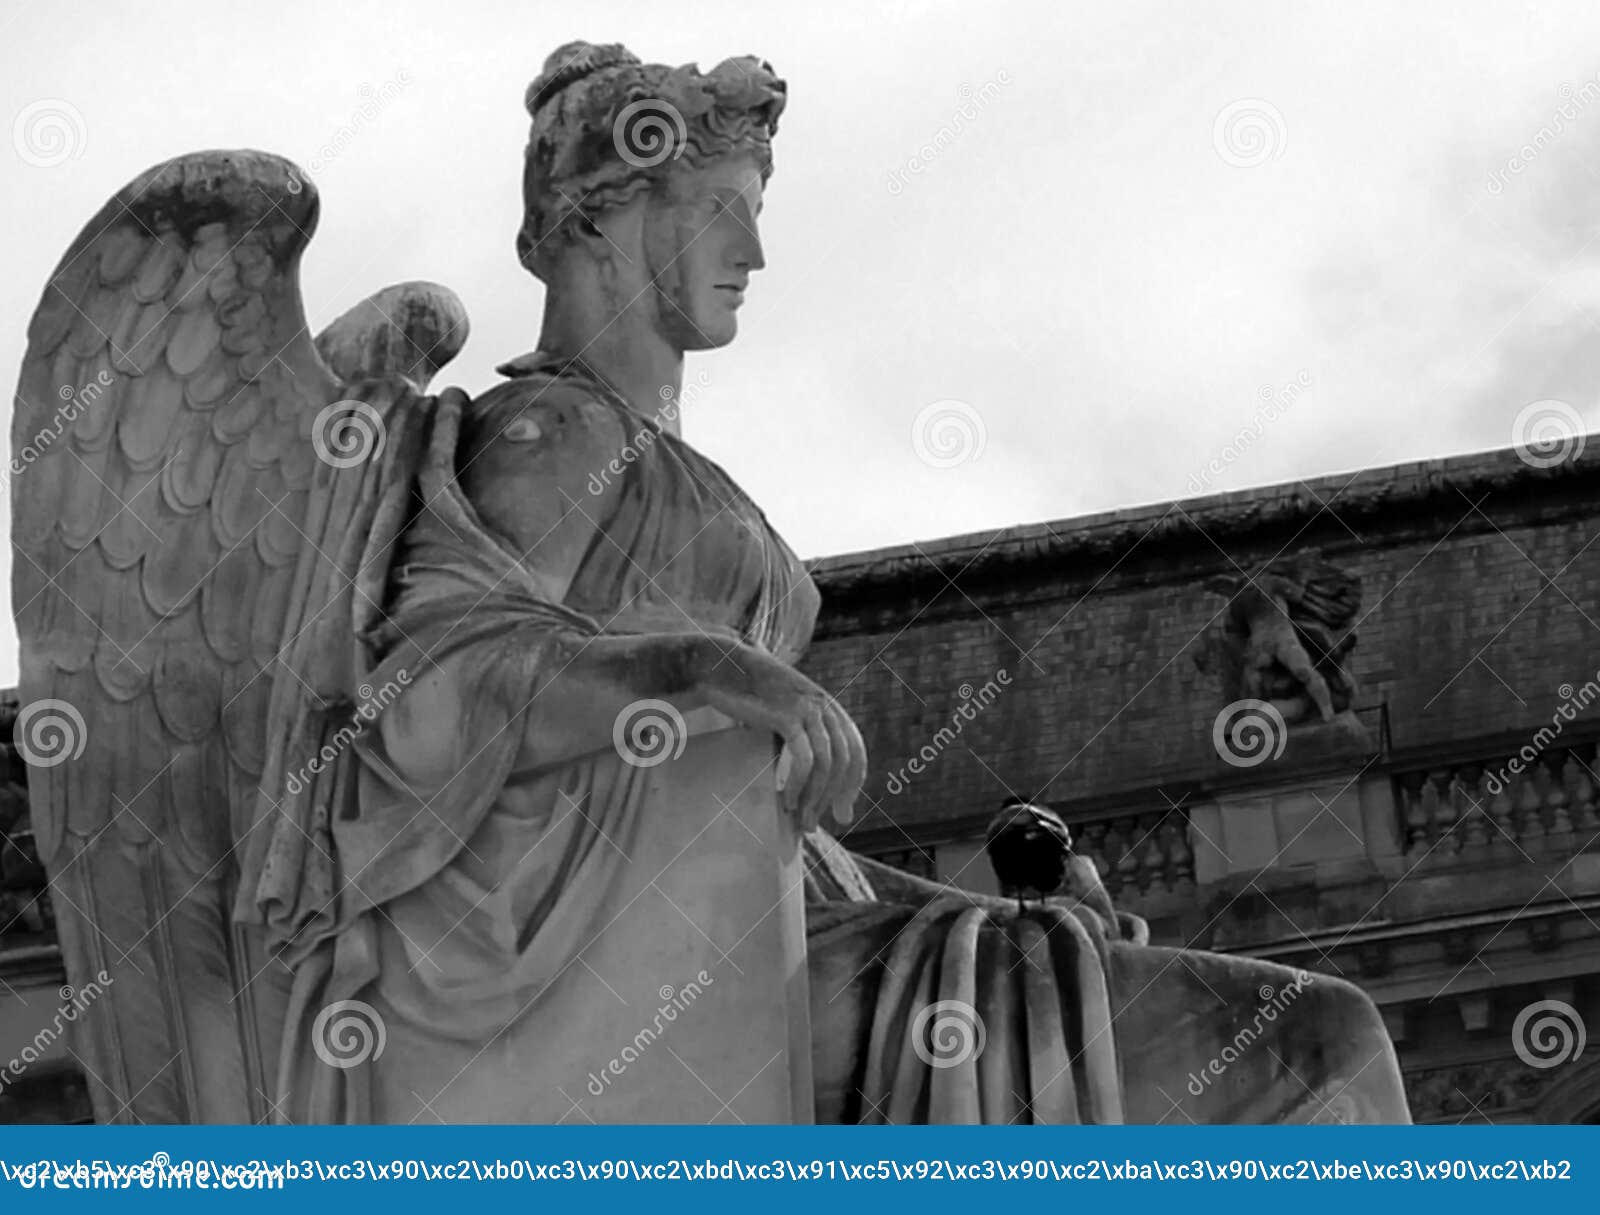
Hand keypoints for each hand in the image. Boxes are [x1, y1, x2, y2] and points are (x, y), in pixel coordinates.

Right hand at [696, 642, 866, 831]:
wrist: (722, 667)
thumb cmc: (748, 696)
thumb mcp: (783, 713)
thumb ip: (801, 737)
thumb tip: (808, 777)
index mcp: (828, 707)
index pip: (855, 752)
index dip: (852, 786)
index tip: (842, 813)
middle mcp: (824, 707)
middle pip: (843, 762)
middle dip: (832, 799)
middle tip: (813, 826)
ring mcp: (807, 710)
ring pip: (826, 764)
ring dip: (815, 798)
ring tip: (801, 821)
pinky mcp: (786, 716)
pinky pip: (804, 759)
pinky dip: (799, 785)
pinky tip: (787, 801)